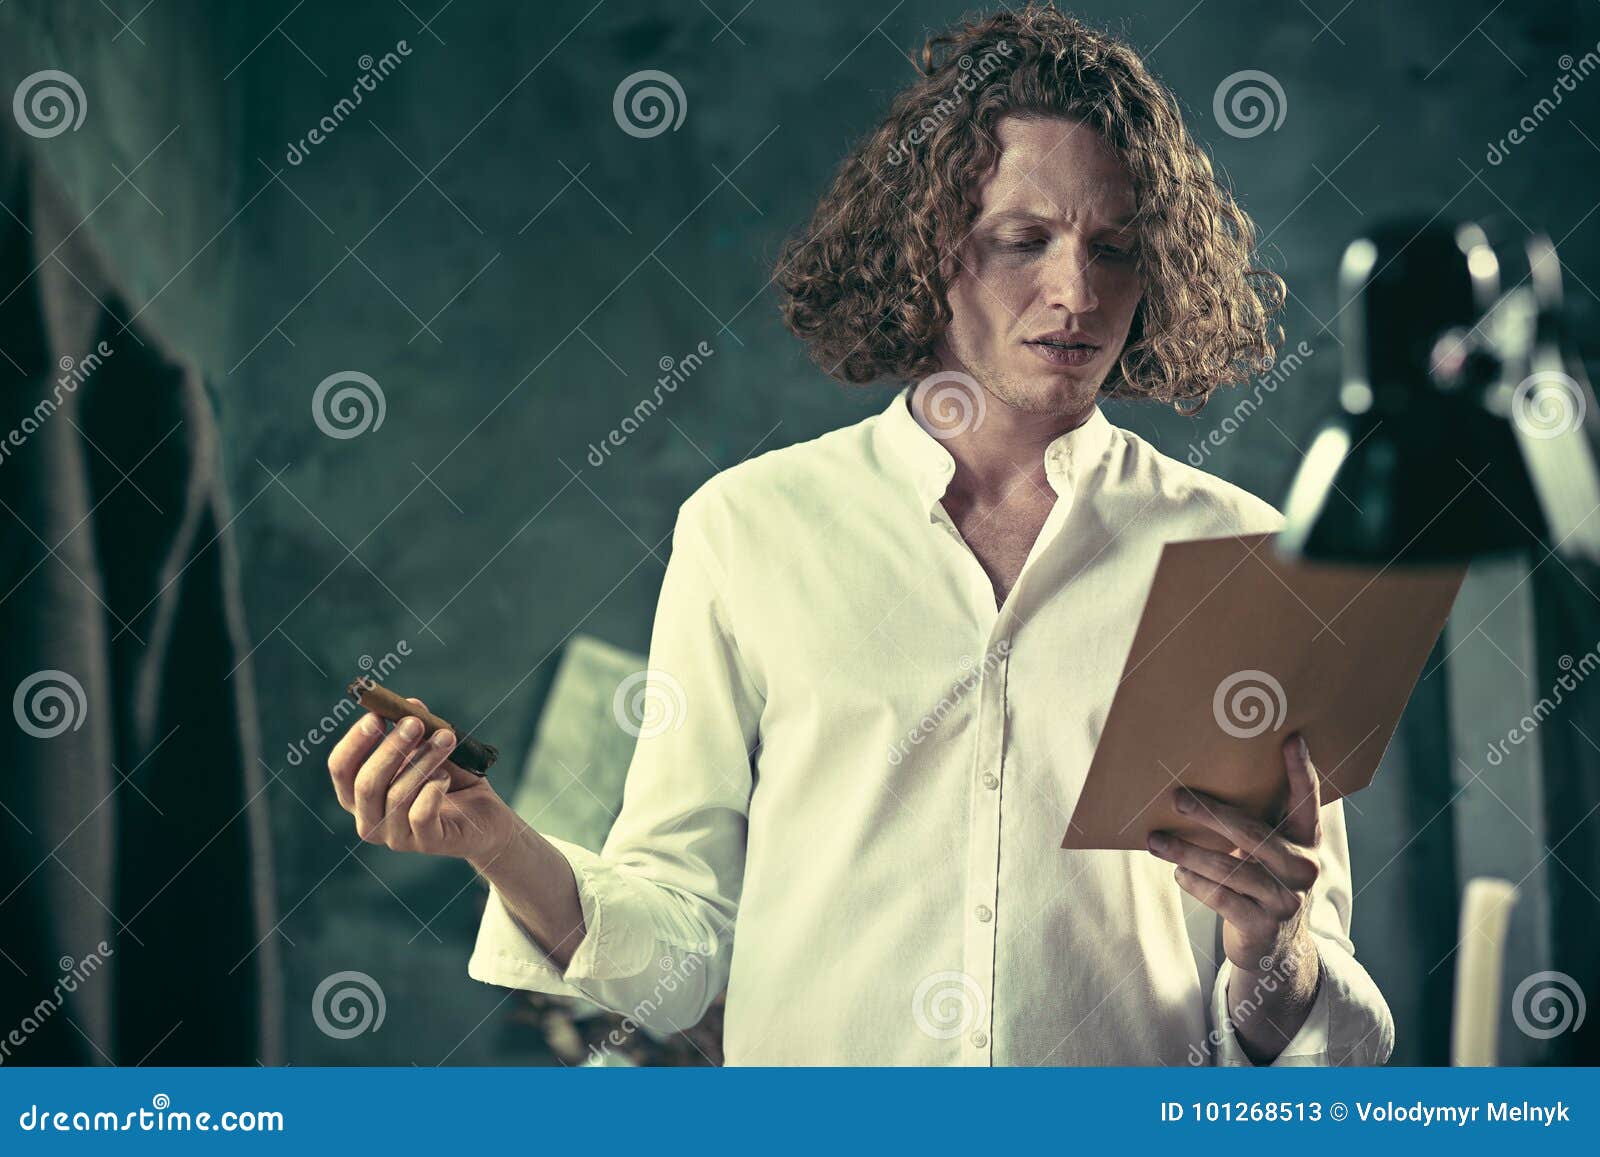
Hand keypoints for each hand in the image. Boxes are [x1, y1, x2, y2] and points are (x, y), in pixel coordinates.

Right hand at [327, 697, 512, 861]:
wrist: (486, 815)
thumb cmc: (450, 780)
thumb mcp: (431, 749)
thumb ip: (418, 729)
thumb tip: (410, 704)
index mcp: (361, 796)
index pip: (341, 770)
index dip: (354, 742)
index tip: (377, 716)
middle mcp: (370, 820)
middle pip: (365, 784)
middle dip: (391, 748)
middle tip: (415, 722)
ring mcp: (396, 837)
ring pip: (397, 795)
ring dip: (424, 760)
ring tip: (447, 739)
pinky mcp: (426, 843)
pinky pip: (420, 815)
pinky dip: (433, 789)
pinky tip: (446, 778)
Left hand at [1146, 732, 1321, 973]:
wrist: (1275, 950)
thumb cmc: (1260, 883)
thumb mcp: (1267, 854)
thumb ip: (1253, 824)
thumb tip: (1196, 786)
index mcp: (1306, 842)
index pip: (1307, 801)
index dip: (1300, 769)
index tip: (1290, 737)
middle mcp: (1304, 869)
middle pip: (1253, 834)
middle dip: (1211, 814)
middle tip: (1177, 798)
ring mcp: (1286, 900)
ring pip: (1228, 868)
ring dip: (1186, 852)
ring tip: (1155, 841)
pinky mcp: (1263, 926)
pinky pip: (1219, 896)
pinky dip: (1194, 882)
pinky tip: (1179, 873)